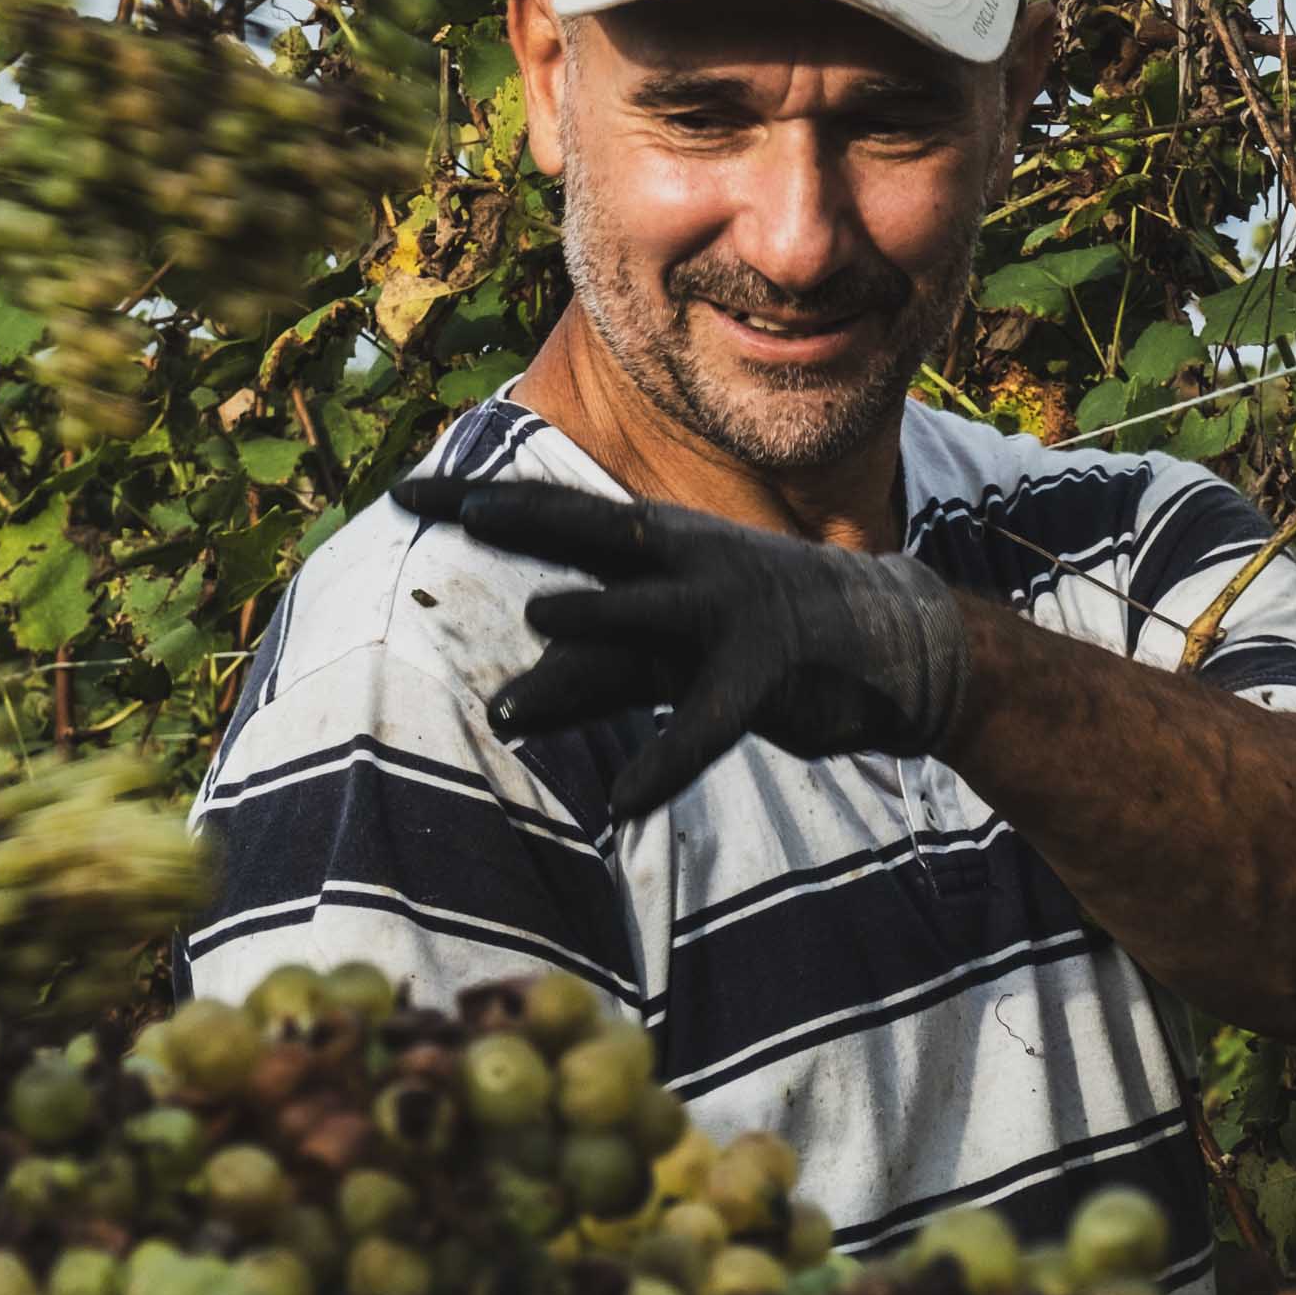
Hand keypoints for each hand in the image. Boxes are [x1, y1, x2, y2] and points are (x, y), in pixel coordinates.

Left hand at [394, 476, 969, 821]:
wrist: (893, 643)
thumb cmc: (761, 642)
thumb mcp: (669, 647)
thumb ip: (594, 670)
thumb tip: (508, 707)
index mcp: (656, 547)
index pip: (553, 514)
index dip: (477, 501)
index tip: (402, 492)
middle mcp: (684, 564)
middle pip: (591, 532)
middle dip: (527, 519)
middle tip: (463, 512)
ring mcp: (727, 615)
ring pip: (651, 613)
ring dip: (598, 621)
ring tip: (541, 624)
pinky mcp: (765, 678)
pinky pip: (707, 723)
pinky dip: (667, 762)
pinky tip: (624, 802)